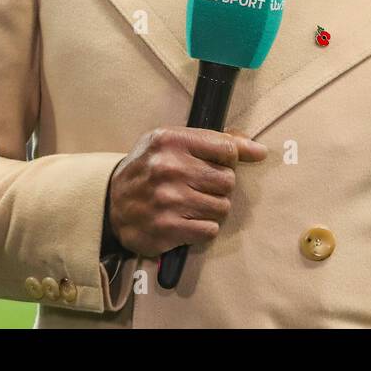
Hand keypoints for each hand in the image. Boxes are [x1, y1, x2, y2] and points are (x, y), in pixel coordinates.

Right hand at [106, 126, 266, 256]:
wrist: (110, 202)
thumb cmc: (150, 168)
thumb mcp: (173, 142)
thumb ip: (216, 141)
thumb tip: (259, 151)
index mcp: (171, 140)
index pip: (228, 149)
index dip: (229, 160)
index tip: (218, 164)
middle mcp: (168, 168)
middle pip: (228, 180)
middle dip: (220, 186)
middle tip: (201, 187)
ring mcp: (167, 200)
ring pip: (222, 207)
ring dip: (213, 208)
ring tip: (193, 204)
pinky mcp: (167, 229)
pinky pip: (210, 230)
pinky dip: (203, 227)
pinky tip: (187, 220)